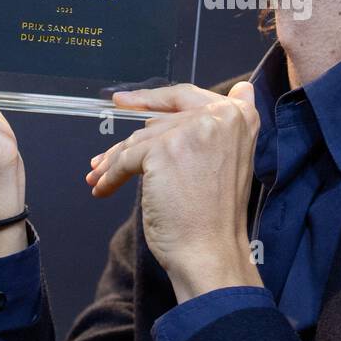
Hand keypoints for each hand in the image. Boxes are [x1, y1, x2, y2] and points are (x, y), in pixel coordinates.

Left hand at [86, 82, 263, 301]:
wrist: (211, 251)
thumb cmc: (216, 217)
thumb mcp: (231, 159)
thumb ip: (222, 127)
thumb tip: (237, 89)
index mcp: (240, 116)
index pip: (187, 96)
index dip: (154, 99)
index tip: (126, 101)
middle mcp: (220, 116)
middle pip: (159, 121)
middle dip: (130, 142)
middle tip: (103, 155)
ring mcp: (191, 131)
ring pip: (139, 140)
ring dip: (114, 161)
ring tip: (100, 176)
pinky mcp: (163, 150)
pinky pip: (126, 159)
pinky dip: (110, 175)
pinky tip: (102, 188)